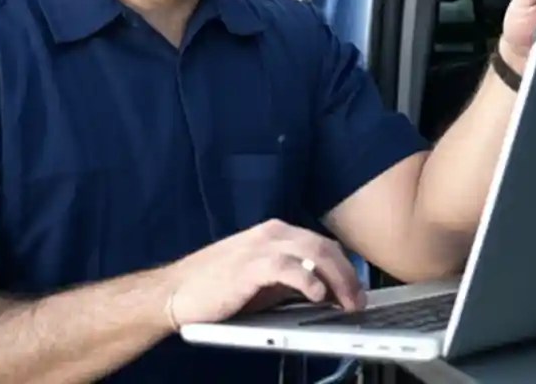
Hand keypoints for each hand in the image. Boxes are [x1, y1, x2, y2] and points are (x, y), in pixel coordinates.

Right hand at [160, 219, 366, 329]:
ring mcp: (260, 247)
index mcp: (275, 233)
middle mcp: (271, 234)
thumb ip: (291, 278)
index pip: (322, 244)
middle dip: (348, 275)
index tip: (357, 289)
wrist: (176, 291)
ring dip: (337, 279)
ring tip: (347, 302)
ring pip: (313, 253)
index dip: (345, 267)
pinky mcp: (249, 266)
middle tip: (359, 301)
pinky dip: (307, 280)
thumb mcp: (262, 280)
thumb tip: (325, 290)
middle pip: (324, 247)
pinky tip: (318, 295)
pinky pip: (287, 268)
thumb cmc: (216, 286)